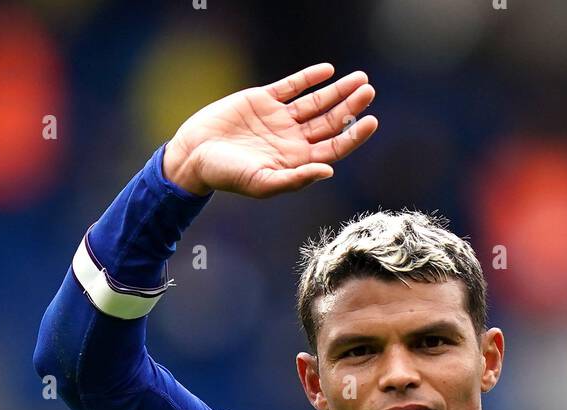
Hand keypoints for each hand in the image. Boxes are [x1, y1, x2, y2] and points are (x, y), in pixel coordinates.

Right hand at [161, 61, 377, 198]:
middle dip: (350, 107)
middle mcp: (292, 140)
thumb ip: (296, 179)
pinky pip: (292, 86)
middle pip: (330, 122)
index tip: (371, 121)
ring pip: (316, 102)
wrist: (195, 154)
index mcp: (297, 162)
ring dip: (337, 91)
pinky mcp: (263, 100)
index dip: (353, 135)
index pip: (334, 148)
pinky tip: (327, 71)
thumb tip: (329, 172)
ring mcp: (279, 119)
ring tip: (359, 79)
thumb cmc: (227, 176)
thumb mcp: (262, 183)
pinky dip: (309, 78)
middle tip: (368, 91)